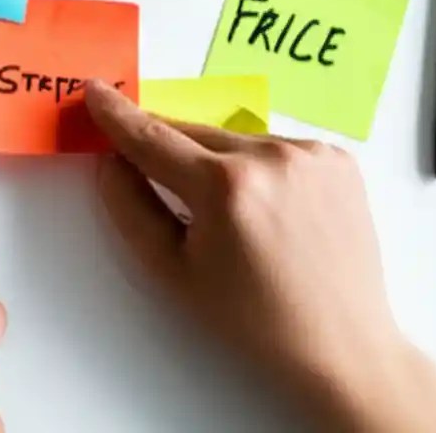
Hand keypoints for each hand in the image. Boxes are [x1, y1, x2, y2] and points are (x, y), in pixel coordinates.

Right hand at [84, 80, 435, 431]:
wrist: (341, 345)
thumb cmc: (250, 319)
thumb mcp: (173, 272)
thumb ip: (132, 208)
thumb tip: (112, 161)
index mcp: (225, 186)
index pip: (153, 138)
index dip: (117, 116)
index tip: (94, 90)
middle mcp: (271, 156)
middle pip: (194, 134)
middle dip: (171, 153)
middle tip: (170, 193)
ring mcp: (311, 153)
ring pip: (236, 141)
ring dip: (220, 164)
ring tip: (240, 223)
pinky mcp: (339, 159)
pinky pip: (276, 148)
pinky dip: (262, 170)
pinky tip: (275, 214)